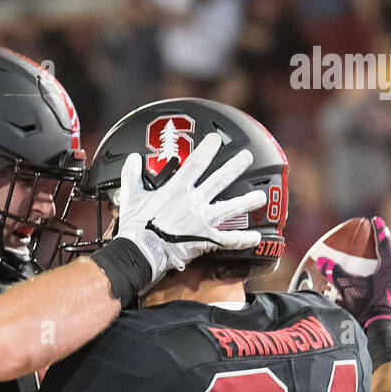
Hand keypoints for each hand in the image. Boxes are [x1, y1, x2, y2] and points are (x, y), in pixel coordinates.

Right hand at [115, 132, 268, 284]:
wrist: (142, 252)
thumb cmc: (136, 226)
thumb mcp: (130, 196)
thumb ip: (132, 175)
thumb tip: (132, 159)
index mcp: (177, 189)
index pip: (196, 163)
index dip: (208, 149)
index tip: (216, 139)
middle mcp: (194, 202)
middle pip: (220, 180)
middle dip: (235, 166)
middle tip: (247, 157)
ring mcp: (202, 221)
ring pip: (230, 208)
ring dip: (247, 202)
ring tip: (260, 197)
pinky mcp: (205, 240)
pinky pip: (228, 240)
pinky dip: (242, 240)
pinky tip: (256, 237)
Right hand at [316, 215, 390, 335]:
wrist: (385, 332)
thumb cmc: (368, 307)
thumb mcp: (349, 289)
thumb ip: (336, 274)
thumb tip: (320, 262)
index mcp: (390, 268)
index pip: (385, 243)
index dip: (379, 230)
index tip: (376, 220)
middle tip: (387, 254)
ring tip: (385, 278)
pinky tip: (386, 298)